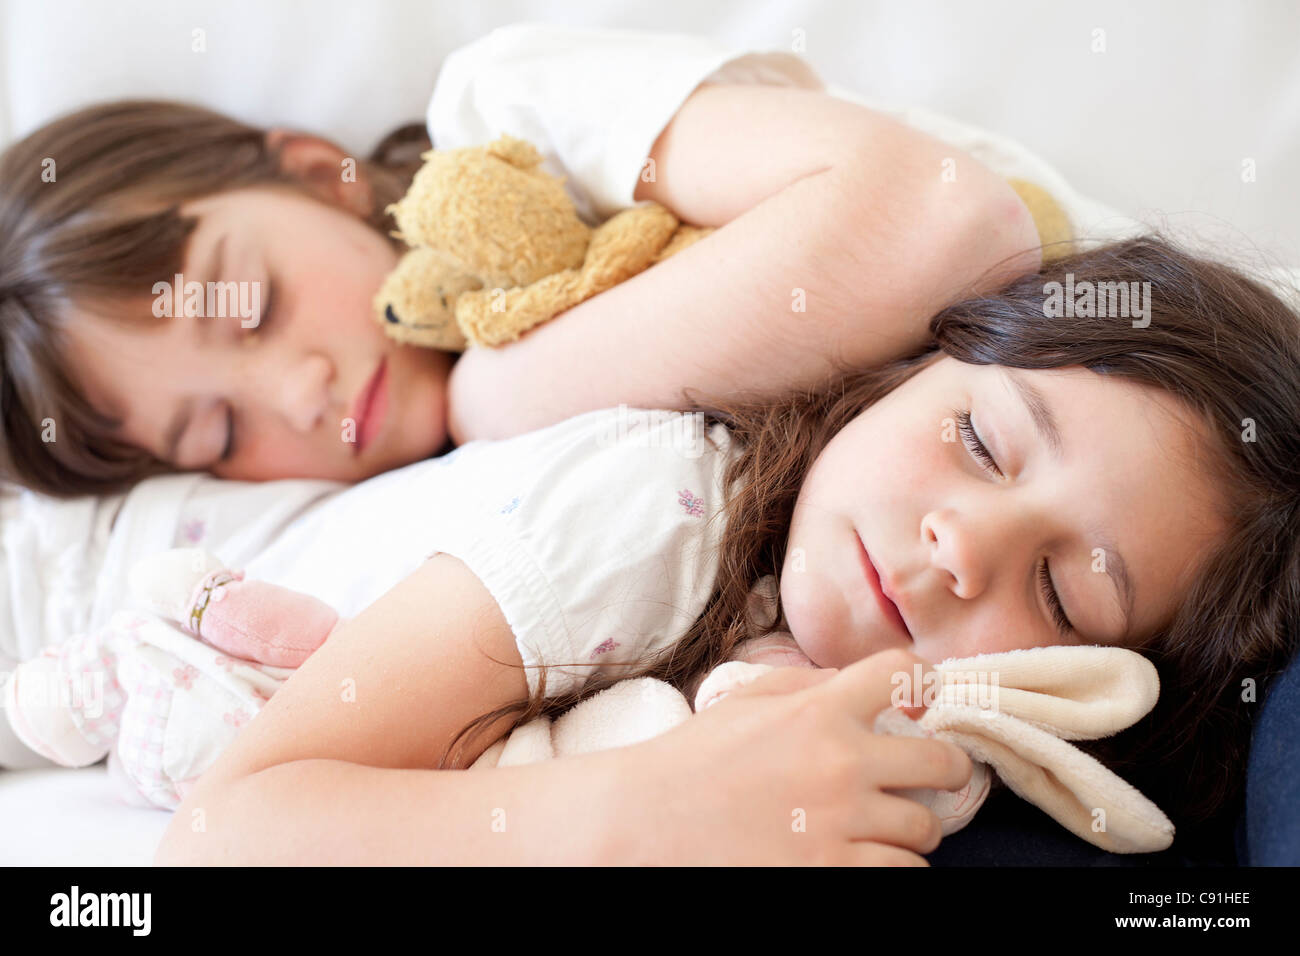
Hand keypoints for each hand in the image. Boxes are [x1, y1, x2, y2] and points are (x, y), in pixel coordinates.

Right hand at [604, 648, 971, 864]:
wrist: (647, 824)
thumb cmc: (692, 761)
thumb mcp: (745, 702)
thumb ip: (805, 684)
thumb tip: (857, 683)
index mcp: (819, 711)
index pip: (901, 672)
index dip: (920, 679)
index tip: (923, 695)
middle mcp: (841, 763)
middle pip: (940, 763)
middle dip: (943, 771)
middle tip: (934, 778)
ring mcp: (840, 823)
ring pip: (925, 831)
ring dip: (910, 830)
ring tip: (883, 828)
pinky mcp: (832, 872)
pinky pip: (903, 874)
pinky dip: (892, 867)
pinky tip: (866, 857)